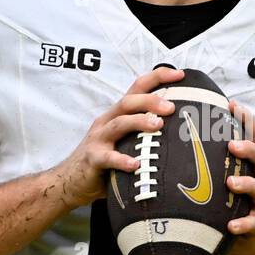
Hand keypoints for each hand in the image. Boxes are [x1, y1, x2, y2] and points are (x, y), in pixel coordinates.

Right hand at [52, 66, 182, 210]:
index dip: (158, 77)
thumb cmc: (105, 160)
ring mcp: (98, 139)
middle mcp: (107, 121)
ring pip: (119, 124)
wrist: (71, 180)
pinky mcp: (93, 159)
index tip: (180, 74)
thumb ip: (146, 133)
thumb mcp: (125, 140)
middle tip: (171, 108)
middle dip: (151, 101)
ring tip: (157, 125)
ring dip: (139, 122)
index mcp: (118, 114)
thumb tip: (183, 130)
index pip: (137, 87)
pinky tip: (135, 164)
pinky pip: (107, 157)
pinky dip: (121, 160)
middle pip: (128, 102)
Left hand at [225, 99, 254, 254]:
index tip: (233, 104)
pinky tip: (232, 225)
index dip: (247, 121)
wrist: (252, 244)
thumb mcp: (226, 183)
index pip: (254, 138)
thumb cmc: (232, 206)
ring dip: (247, 184)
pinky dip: (243, 224)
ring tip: (231, 182)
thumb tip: (180, 140)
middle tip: (231, 143)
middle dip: (249, 149)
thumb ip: (214, 164)